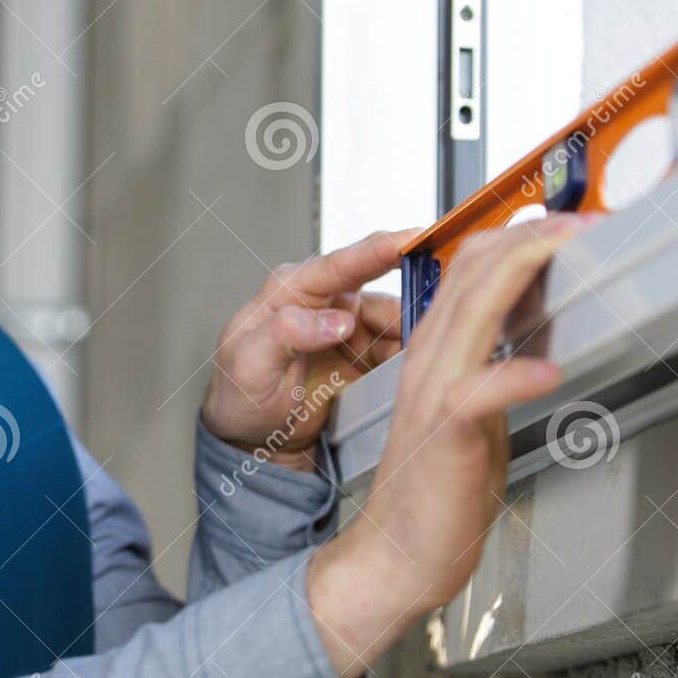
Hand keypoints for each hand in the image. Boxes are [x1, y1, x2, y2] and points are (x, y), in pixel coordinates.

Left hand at [200, 230, 418, 471]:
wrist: (252, 439)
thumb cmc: (239, 396)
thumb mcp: (250, 366)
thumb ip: (287, 334)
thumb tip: (337, 319)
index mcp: (290, 291)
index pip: (337, 266)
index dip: (375, 251)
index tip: (409, 239)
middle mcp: (324, 302)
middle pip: (377, 291)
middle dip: (409, 299)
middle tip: (438, 312)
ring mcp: (348, 328)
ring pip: (394, 322)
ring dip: (412, 334)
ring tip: (426, 351)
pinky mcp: (365, 355)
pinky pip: (397, 350)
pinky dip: (411, 355)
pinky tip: (418, 366)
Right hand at [306, 213, 596, 677]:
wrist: (396, 554)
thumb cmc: (436, 494)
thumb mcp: (473, 414)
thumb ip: (493, 371)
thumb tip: (532, 342)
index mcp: (433, 355)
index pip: (469, 270)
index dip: (518, 237)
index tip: (565, 222)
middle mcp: (429, 363)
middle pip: (472, 272)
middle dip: (532, 235)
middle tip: (580, 218)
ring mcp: (434, 394)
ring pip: (472, 310)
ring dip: (525, 271)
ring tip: (569, 247)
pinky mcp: (447, 434)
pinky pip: (479, 393)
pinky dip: (515, 375)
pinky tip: (547, 369)